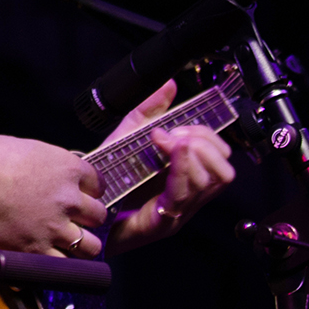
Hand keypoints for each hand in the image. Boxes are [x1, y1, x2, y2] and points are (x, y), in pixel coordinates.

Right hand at [0, 133, 107, 256]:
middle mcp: (69, 199)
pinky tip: (51, 255)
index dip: (89, 190)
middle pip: (98, 215)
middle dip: (88, 217)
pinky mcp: (36, 250)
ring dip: (82, 244)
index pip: (99, 183)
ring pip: (90, 246)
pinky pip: (63, 265)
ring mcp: (55, 227)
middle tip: (75, 217)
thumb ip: (49, 164)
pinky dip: (59, 262)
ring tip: (69, 241)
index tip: (82, 194)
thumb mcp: (26, 148)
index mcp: (67, 168)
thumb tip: (52, 173)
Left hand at [103, 78, 235, 252]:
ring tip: (167, 142)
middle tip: (175, 135)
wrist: (84, 206)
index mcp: (186, 177)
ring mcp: (178, 212)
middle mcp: (188, 197)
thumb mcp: (129, 136)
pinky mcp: (161, 223)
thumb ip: (150, 110)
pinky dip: (179, 170)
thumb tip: (170, 85)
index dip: (207, 136)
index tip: (177, 127)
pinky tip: (168, 153)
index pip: (221, 158)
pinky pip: (182, 196)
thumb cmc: (108, 175)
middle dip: (205, 145)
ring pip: (210, 183)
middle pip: (224, 172)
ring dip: (191, 155)